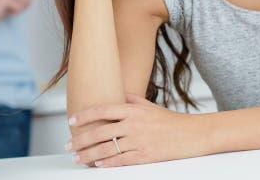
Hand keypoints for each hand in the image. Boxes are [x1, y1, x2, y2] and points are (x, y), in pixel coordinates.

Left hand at [66, 94, 200, 167]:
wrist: (191, 134)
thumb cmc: (169, 120)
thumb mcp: (148, 106)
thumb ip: (130, 99)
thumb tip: (115, 94)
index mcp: (132, 110)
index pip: (102, 110)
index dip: (85, 116)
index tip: (71, 120)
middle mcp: (133, 124)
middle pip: (100, 132)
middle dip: (81, 139)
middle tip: (69, 144)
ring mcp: (138, 141)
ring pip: (107, 149)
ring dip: (88, 154)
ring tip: (78, 157)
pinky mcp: (144, 156)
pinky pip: (121, 160)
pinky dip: (107, 163)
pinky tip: (97, 164)